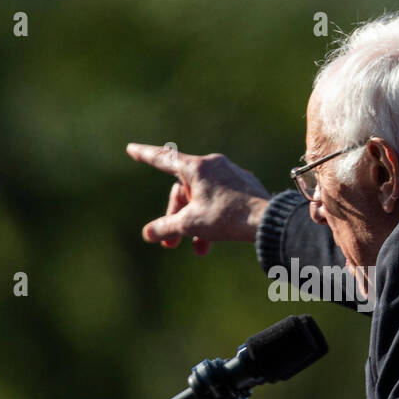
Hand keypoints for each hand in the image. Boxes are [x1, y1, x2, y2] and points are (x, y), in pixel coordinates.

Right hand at [128, 142, 271, 255]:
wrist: (266, 221)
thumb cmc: (226, 218)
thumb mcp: (190, 224)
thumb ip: (166, 227)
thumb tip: (148, 234)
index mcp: (196, 167)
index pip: (163, 159)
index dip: (145, 155)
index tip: (131, 148)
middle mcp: (213, 164)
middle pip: (184, 191)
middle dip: (177, 218)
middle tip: (171, 244)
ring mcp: (231, 173)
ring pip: (203, 198)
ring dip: (196, 224)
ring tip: (200, 249)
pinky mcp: (245, 184)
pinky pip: (221, 198)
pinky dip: (213, 217)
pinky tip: (218, 235)